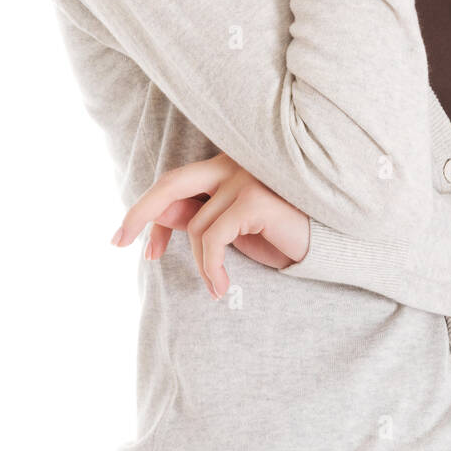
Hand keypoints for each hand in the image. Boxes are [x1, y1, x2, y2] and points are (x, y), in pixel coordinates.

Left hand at [109, 153, 310, 298]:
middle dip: (140, 212)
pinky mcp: (255, 199)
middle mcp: (234, 164)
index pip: (176, 183)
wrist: (331, 241)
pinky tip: (220, 287)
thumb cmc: (283, 235)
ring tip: (215, 287)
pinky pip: (213, 238)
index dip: (152, 213)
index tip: (140, 247)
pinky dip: (210, 267)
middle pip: (172, 183)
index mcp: (226, 167)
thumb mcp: (234, 231)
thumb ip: (201, 217)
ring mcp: (246, 178)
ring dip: (200, 264)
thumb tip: (158, 217)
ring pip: (196, 225)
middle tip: (118, 241)